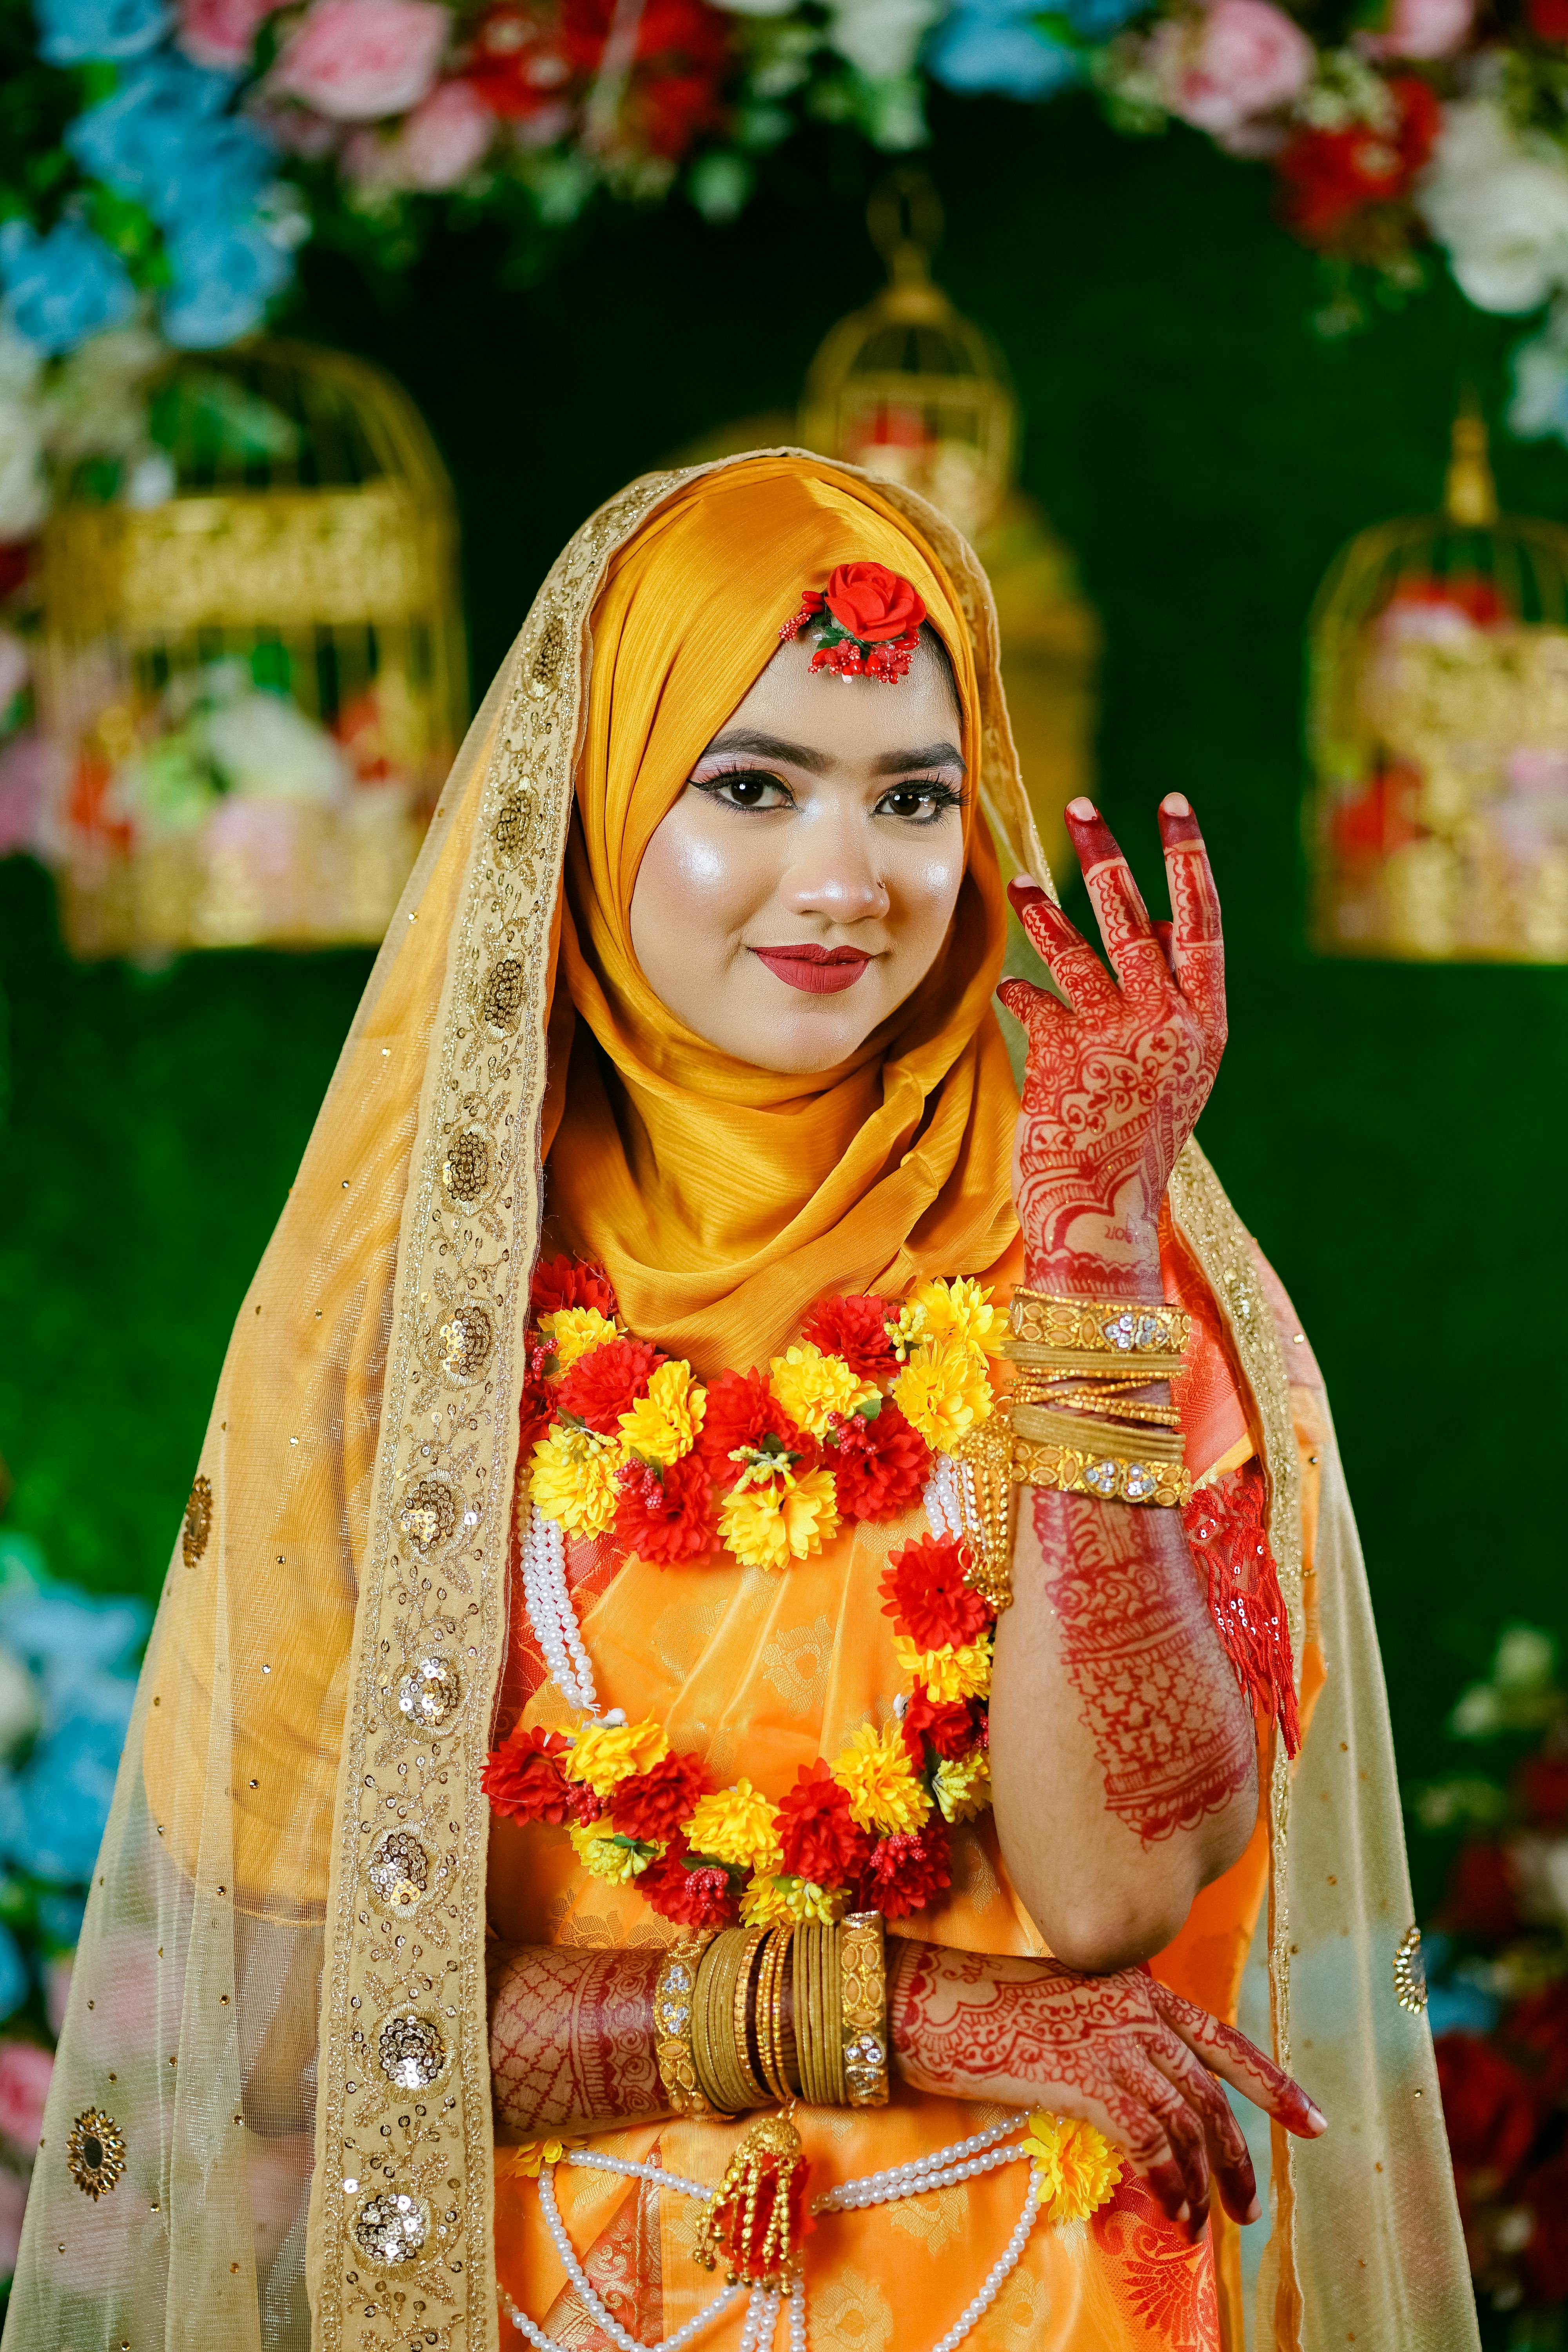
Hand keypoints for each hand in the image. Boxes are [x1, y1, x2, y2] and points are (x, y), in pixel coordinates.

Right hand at [889, 1939, 1322, 2238]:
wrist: (936, 2003)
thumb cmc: (995, 2012)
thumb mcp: (1075, 2010)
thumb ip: (1123, 2042)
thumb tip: (1156, 2106)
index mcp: (1141, 1991)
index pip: (1223, 2042)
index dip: (1273, 2085)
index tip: (1314, 2123)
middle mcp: (1137, 2012)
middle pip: (1210, 2095)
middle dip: (1238, 2159)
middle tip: (1248, 2210)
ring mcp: (1112, 2042)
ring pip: (1185, 2123)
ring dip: (1200, 2183)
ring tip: (1200, 2223)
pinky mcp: (1086, 2078)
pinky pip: (1149, 2140)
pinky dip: (1168, 2182)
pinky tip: (1170, 2211)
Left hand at [997, 795, 1224, 1298]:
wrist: (1105, 1217)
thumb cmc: (1140, 1137)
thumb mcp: (1177, 1067)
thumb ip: (1172, 998)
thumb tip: (1156, 923)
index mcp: (1206, 1023)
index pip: (1201, 921)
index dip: (1188, 857)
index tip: (1173, 805)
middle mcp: (1168, 1024)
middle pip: (1135, 918)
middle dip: (1107, 855)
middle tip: (1081, 805)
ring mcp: (1115, 1039)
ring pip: (1075, 950)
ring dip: (1043, 910)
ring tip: (1017, 881)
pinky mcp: (1063, 1058)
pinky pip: (1034, 1002)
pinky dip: (1019, 992)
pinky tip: (1010, 991)